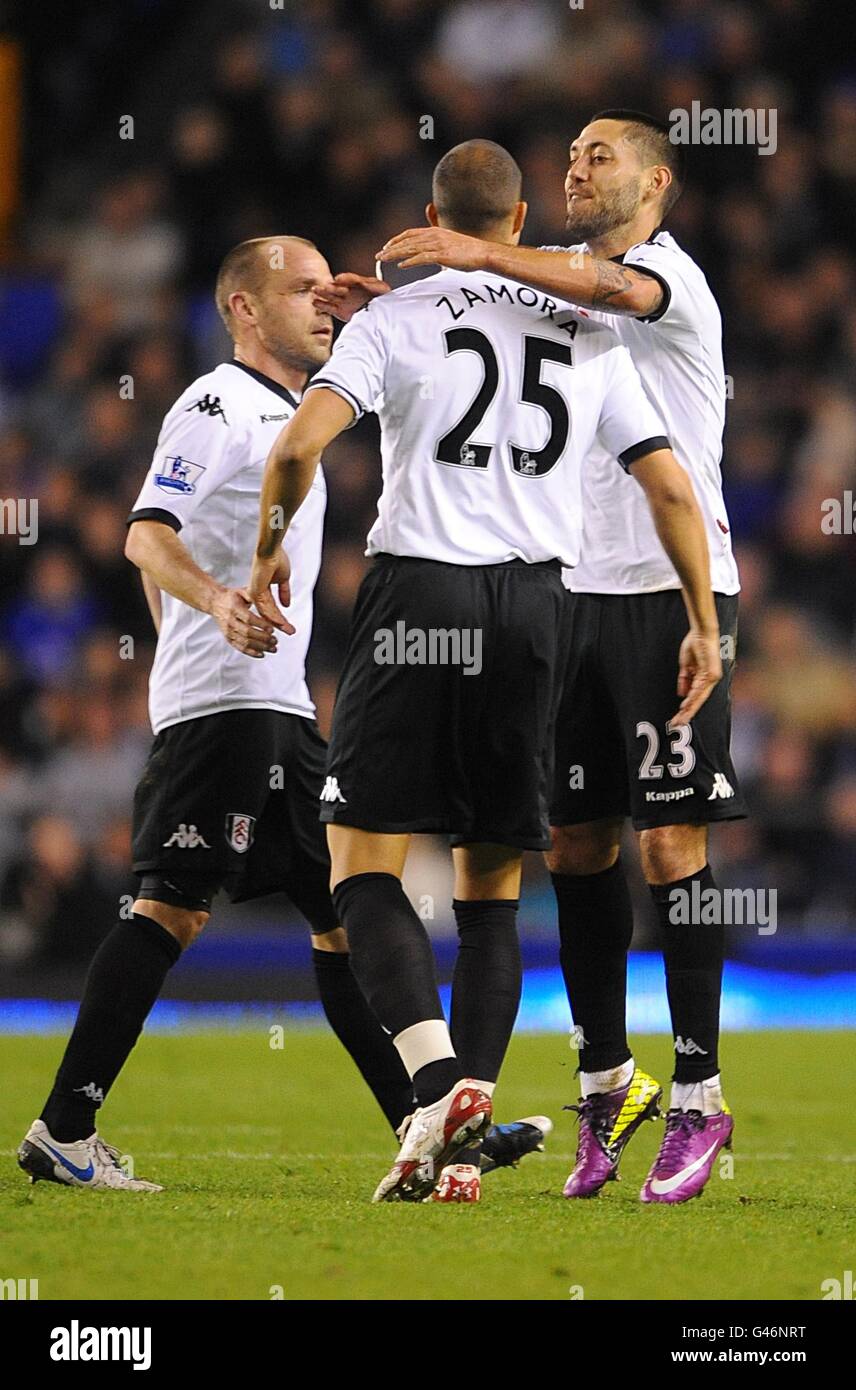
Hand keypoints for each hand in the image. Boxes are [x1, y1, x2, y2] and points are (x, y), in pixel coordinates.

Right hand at [211, 587, 281, 657]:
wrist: (215, 603)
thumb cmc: (231, 597)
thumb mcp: (243, 591)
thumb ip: (254, 596)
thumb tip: (267, 602)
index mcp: (234, 608)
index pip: (248, 619)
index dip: (261, 625)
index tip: (272, 629)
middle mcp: (230, 621)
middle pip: (247, 633)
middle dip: (263, 638)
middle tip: (275, 640)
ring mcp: (228, 631)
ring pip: (245, 642)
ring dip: (260, 647)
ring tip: (272, 648)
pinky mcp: (228, 638)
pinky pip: (240, 648)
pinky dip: (252, 653)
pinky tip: (262, 653)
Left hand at [247, 548, 296, 637]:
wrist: (272, 551)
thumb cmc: (277, 559)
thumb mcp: (284, 579)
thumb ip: (284, 592)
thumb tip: (287, 605)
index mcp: (264, 589)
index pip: (273, 607)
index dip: (282, 617)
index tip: (290, 626)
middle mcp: (258, 593)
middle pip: (270, 613)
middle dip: (281, 623)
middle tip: (291, 632)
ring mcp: (256, 593)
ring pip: (267, 613)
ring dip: (279, 623)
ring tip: (289, 631)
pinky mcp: (255, 592)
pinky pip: (265, 608)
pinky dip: (274, 616)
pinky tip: (281, 623)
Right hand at [313, 272, 390, 321]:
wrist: (384, 313)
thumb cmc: (384, 299)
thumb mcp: (381, 288)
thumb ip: (371, 285)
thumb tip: (362, 283)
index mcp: (357, 283)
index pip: (349, 279)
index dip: (344, 279)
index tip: (339, 280)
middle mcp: (348, 291)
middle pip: (338, 287)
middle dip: (331, 286)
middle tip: (325, 286)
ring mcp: (343, 301)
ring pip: (331, 296)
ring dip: (323, 293)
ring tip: (315, 290)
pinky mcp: (340, 312)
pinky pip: (330, 308)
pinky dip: (322, 305)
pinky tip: (315, 302)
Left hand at [376, 227, 490, 270]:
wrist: (483, 253)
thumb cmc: (468, 251)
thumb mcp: (449, 243)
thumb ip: (437, 246)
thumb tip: (430, 255)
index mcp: (435, 231)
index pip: (410, 233)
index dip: (397, 240)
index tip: (387, 246)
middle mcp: (434, 235)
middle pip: (407, 241)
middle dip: (391, 248)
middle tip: (379, 256)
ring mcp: (438, 245)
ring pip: (411, 248)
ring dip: (395, 254)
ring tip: (384, 260)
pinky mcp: (442, 255)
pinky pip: (422, 258)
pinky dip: (410, 261)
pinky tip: (401, 266)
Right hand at [672, 629, 722, 724]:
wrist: (702, 632)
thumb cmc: (695, 645)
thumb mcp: (686, 666)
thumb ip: (685, 680)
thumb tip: (682, 695)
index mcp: (705, 678)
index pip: (695, 697)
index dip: (687, 708)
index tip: (678, 717)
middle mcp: (710, 680)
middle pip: (697, 701)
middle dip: (687, 713)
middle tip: (677, 724)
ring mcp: (712, 678)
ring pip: (698, 698)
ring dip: (689, 710)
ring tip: (680, 719)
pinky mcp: (711, 674)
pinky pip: (700, 689)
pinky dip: (692, 698)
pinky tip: (685, 706)